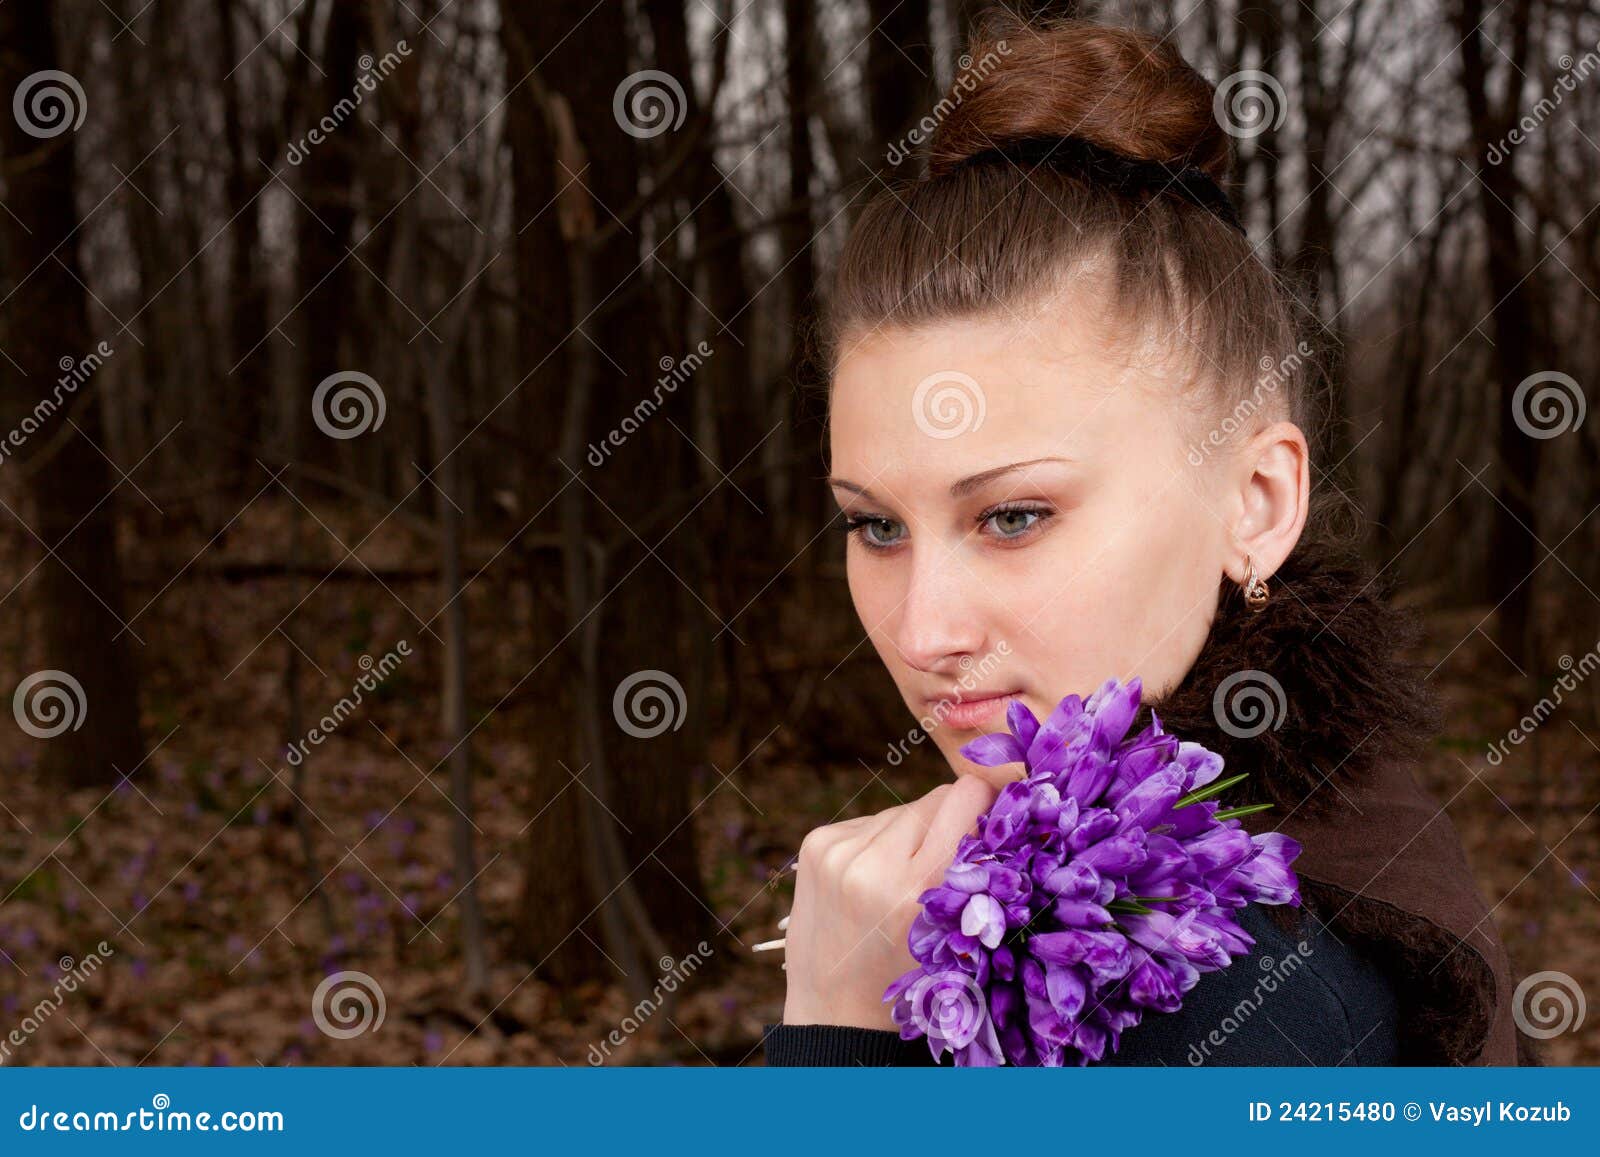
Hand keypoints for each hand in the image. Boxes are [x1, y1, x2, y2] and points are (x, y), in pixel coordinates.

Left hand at [781, 776, 998, 1029]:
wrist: (834, 1016)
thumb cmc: (910, 983)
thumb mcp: (955, 934)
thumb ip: (972, 869)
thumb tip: (991, 795)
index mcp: (918, 889)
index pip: (966, 796)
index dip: (983, 804)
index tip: (986, 823)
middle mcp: (874, 863)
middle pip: (933, 798)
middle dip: (946, 825)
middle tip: (938, 869)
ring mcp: (838, 851)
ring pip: (900, 811)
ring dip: (907, 837)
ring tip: (896, 885)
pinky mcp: (815, 845)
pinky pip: (867, 822)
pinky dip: (876, 843)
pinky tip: (869, 882)